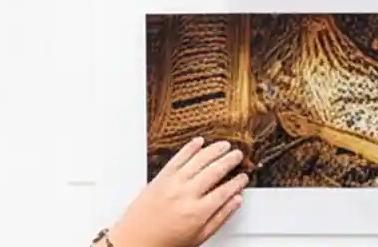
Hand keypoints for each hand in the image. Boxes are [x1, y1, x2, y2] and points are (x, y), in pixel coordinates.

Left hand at [110, 138, 248, 246]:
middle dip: (229, 160)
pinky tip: (198, 141)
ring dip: (214, 150)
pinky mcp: (160, 177)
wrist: (134, 242)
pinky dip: (189, 147)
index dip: (237, 182)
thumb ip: (220, 218)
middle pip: (214, 171)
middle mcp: (186, 195)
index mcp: (198, 212)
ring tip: (224, 145)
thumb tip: (235, 201)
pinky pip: (178, 157)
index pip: (225, 191)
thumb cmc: (164, 243)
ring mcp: (172, 183)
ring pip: (199, 160)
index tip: (243, 177)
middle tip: (237, 155)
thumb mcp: (198, 237)